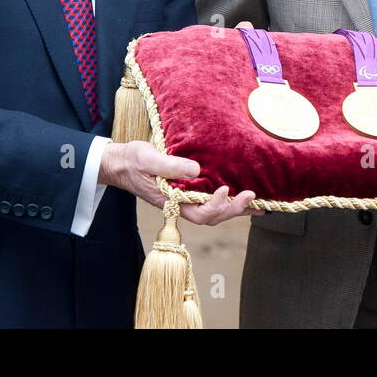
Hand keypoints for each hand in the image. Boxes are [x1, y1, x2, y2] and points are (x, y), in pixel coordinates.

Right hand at [99, 140, 263, 224]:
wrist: (120, 163)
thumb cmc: (131, 161)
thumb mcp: (147, 159)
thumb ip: (169, 165)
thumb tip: (196, 169)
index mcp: (170, 201)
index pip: (197, 213)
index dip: (214, 206)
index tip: (224, 190)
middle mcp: (180, 204)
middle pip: (210, 217)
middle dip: (232, 209)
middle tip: (252, 197)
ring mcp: (184, 199)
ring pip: (213, 212)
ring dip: (235, 208)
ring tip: (256, 202)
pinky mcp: (188, 190)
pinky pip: (210, 200)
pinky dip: (228, 200)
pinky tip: (241, 196)